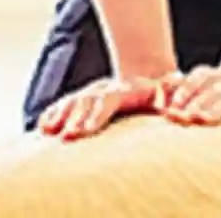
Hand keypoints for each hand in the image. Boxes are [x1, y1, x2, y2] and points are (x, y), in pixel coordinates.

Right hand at [38, 71, 183, 141]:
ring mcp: (96, 93)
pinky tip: (44, 127)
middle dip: (75, 119)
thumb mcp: (176, 94)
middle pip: (88, 100)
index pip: (110, 99)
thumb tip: (172, 109)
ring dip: (61, 116)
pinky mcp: (87, 102)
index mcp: (131, 89)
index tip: (86, 131)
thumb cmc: (169, 97)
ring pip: (75, 101)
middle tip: (66, 138)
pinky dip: (55, 113)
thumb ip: (174, 98)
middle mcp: (109, 88)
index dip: (97, 114)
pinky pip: (67, 105)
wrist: (154, 83)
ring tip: (48, 132)